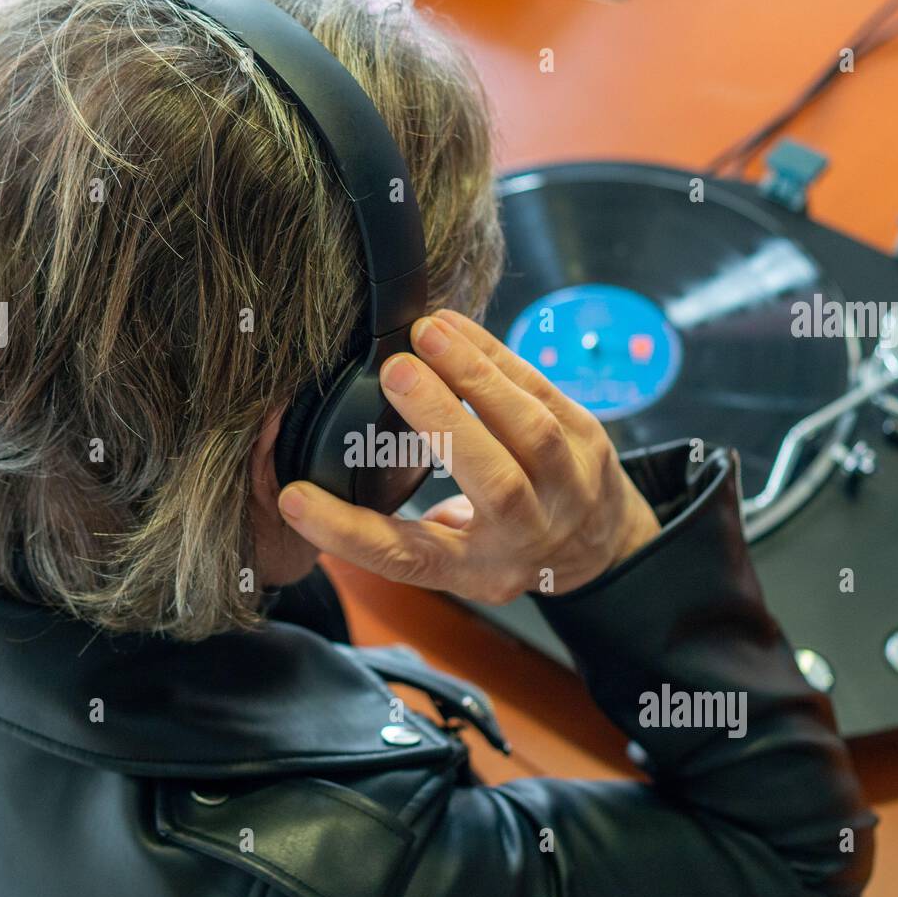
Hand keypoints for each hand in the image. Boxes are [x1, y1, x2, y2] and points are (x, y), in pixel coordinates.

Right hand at [277, 309, 661, 603]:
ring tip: (426, 333)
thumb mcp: (453, 557)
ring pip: (529, 428)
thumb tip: (314, 490)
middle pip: (491, 483)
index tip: (296, 498)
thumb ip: (400, 534)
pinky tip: (456, 328)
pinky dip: (498, 354)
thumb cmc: (505, 543)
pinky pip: (543, 389)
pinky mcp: (589, 440)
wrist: (601, 545)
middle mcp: (527, 535)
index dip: (348, 533)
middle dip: (441, 421)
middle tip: (392, 372)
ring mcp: (569, 487)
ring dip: (475, 373)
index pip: (407, 558)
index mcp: (476, 568)